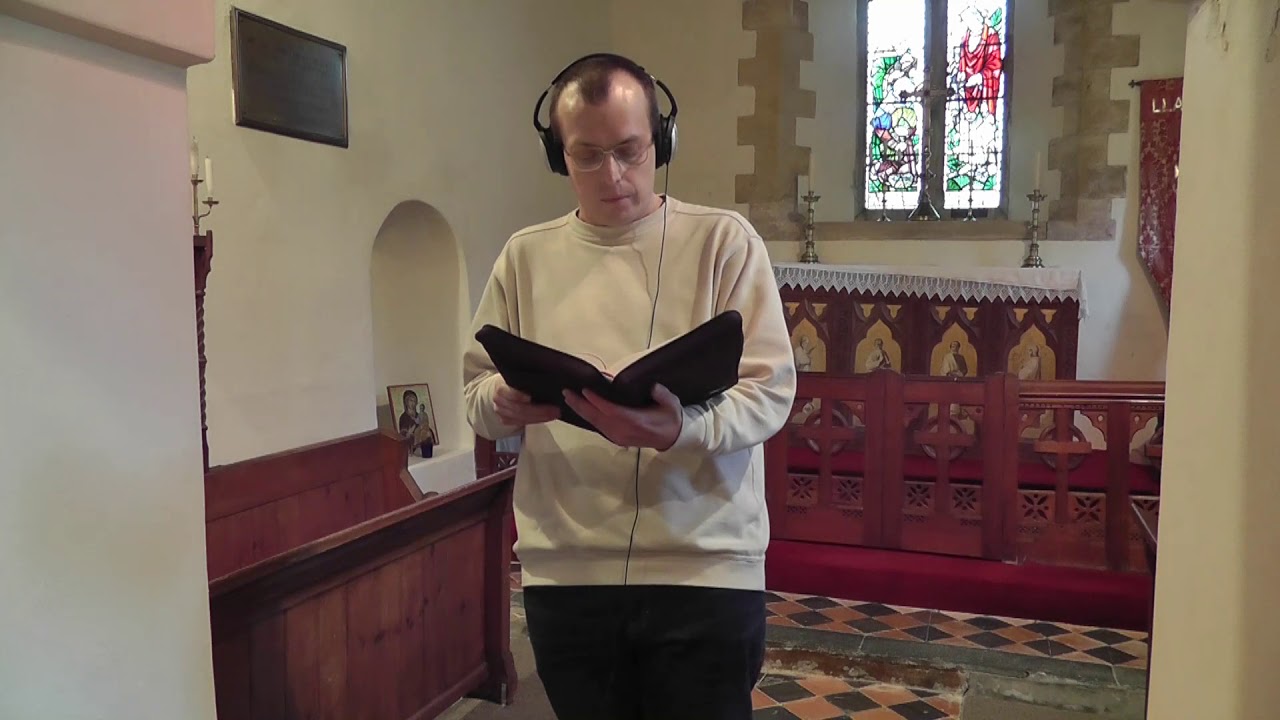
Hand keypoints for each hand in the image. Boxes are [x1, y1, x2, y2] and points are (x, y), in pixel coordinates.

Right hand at [494, 380, 559, 426]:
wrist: (503, 387)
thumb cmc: (514, 380)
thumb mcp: (518, 375)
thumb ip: (526, 379)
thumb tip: (546, 382)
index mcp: (500, 386)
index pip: (508, 392)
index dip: (518, 396)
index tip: (530, 398)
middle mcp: (499, 400)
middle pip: (518, 409)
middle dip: (539, 411)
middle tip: (554, 410)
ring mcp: (501, 411)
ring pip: (521, 418)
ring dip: (540, 417)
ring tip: (554, 414)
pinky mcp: (505, 420)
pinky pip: (521, 423)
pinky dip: (535, 420)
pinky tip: (545, 418)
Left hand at [562, 384, 682, 450]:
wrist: (672, 439)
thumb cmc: (671, 418)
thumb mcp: (671, 403)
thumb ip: (661, 394)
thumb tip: (651, 386)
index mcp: (636, 422)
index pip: (611, 411)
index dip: (596, 401)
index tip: (585, 390)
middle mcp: (623, 431)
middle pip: (597, 418)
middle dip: (580, 405)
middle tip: (566, 393)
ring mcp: (618, 437)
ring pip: (595, 423)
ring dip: (581, 411)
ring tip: (569, 399)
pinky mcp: (616, 438)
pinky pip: (598, 427)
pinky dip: (588, 417)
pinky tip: (581, 409)